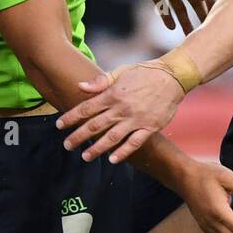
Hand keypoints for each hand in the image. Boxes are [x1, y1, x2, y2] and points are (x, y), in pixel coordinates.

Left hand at [58, 62, 185, 161]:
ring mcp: (136, 119)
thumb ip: (100, 82)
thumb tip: (80, 86)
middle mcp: (122, 108)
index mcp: (113, 94)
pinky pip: (134, 143)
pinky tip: (112, 159)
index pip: (86, 108)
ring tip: (85, 157)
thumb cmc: (145, 72)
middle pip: (95, 125)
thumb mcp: (121, 72)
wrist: (173, 76)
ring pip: (112, 137)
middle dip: (78, 136)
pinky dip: (123, 152)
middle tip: (67, 145)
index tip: (59, 125)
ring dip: (97, 148)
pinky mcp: (150, 127)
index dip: (71, 117)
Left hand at [123, 0, 215, 33]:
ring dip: (185, 21)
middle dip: (200, 14)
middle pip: (194, 1)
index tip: (214, 14)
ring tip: (188, 34)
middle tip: (204, 28)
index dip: (211, 0)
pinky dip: (168, 18)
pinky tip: (171, 27)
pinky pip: (164, 9)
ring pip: (180, 8)